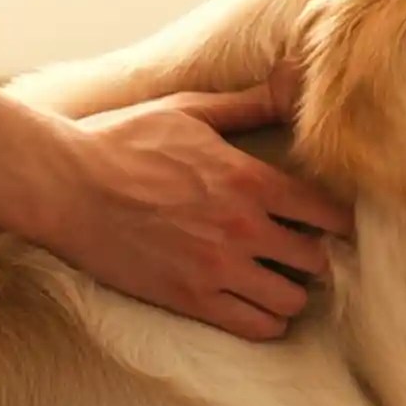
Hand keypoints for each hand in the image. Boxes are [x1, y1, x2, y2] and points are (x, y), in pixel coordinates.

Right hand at [40, 75, 352, 339]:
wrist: (68, 187)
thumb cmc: (125, 141)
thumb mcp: (190, 111)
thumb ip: (249, 104)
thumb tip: (295, 78)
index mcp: (250, 180)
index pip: (327, 212)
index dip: (337, 221)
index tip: (331, 223)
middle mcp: (244, 229)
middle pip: (315, 261)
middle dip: (313, 257)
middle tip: (300, 252)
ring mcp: (218, 270)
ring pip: (290, 301)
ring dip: (290, 292)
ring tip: (276, 281)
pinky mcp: (191, 300)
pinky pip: (255, 327)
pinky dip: (265, 321)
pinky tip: (257, 307)